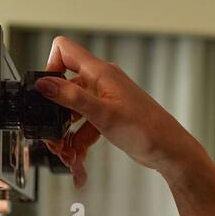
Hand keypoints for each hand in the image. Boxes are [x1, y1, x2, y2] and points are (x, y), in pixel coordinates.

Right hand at [37, 36, 188, 185]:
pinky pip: (85, 127)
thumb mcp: (103, 114)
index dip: (50, 66)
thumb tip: (44, 84)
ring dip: (67, 137)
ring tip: (70, 158)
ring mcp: (105, 100)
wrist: (170, 150)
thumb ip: (71, 98)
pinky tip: (80, 164)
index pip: (65, 51)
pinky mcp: (108, 117)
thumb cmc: (147, 129)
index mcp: (100, 73)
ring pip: (73, 114)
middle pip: (64, 90)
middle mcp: (101, 83)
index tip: (46, 91)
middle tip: (55, 140)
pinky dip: (79, 144)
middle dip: (56, 117)